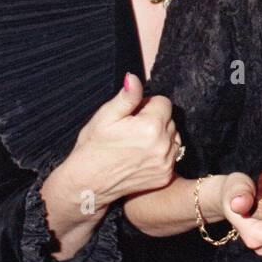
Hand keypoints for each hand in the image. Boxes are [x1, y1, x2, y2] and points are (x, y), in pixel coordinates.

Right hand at [53, 74, 177, 207]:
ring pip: (173, 137)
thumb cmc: (93, 147)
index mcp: (151, 126)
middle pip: (169, 119)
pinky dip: (161, 153)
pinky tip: (141, 156)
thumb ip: (127, 96)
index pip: (163, 102)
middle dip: (154, 120)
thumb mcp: (106, 116)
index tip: (132, 115)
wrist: (88, 184)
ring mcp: (166, 164)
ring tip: (136, 144)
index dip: (146, 105)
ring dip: (160, 136)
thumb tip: (134, 77)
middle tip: (131, 130)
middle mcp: (163, 146)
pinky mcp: (165, 176)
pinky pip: (172, 156)